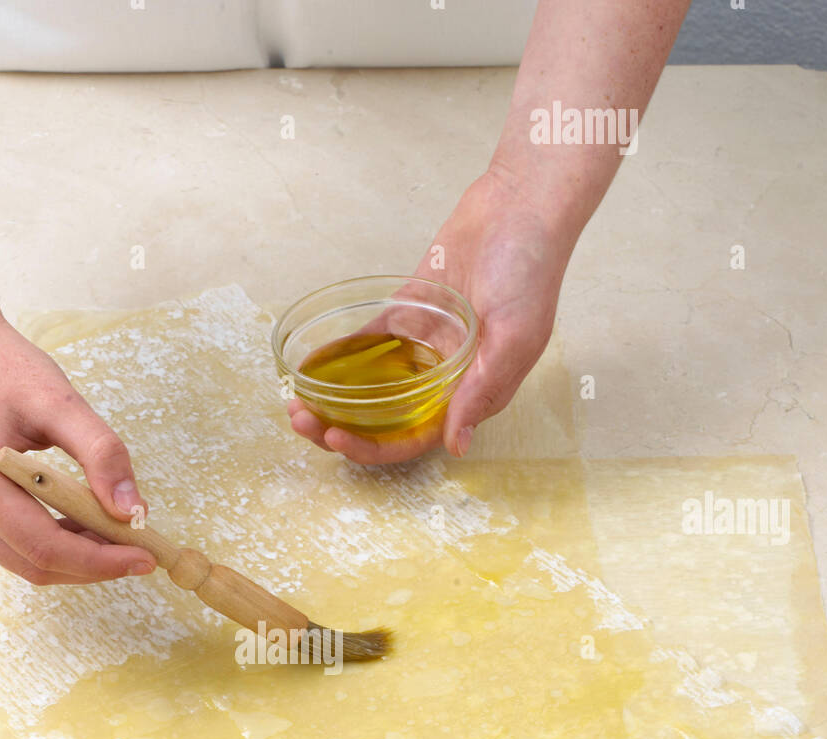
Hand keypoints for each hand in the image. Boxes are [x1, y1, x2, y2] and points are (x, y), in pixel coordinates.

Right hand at [0, 314, 156, 584]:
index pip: (43, 545)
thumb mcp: (61, 401)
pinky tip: (82, 522)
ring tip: (114, 534)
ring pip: (21, 561)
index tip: (145, 558)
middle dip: (91, 566)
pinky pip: (10, 544)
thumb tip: (133, 514)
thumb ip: (101, 454)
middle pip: (32, 564)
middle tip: (139, 551)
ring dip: (74, 558)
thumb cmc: (2, 366)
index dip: (99, 561)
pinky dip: (51, 543)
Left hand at [289, 169, 569, 464]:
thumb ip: (482, 392)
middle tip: (300, 419)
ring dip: (335, 401)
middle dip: (340, 428)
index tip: (336, 437)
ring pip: (373, 390)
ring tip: (294, 400)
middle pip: (385, 421)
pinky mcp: (409, 314)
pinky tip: (308, 364)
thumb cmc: (532, 270)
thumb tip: (456, 445)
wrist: (521, 204)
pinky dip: (339, 357)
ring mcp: (425, 347)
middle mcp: (446, 378)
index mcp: (473, 394)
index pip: (414, 439)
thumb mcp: (515, 338)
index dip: (373, 447)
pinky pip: (369, 345)